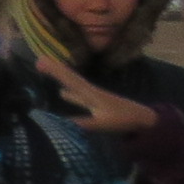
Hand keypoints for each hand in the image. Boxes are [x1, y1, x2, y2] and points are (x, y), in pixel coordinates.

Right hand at [38, 62, 156, 137]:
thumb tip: (60, 122)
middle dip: (55, 70)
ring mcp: (93, 97)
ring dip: (60, 77)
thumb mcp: (103, 124)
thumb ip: (83, 123)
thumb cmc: (124, 120)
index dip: (55, 71)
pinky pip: (77, 94)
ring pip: (73, 85)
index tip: (40, 61)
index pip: (70, 80)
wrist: (144, 119)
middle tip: (39, 60)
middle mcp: (90, 92)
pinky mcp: (96, 104)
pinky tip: (62, 93)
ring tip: (46, 70)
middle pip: (69, 79)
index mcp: (90, 94)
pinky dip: (68, 91)